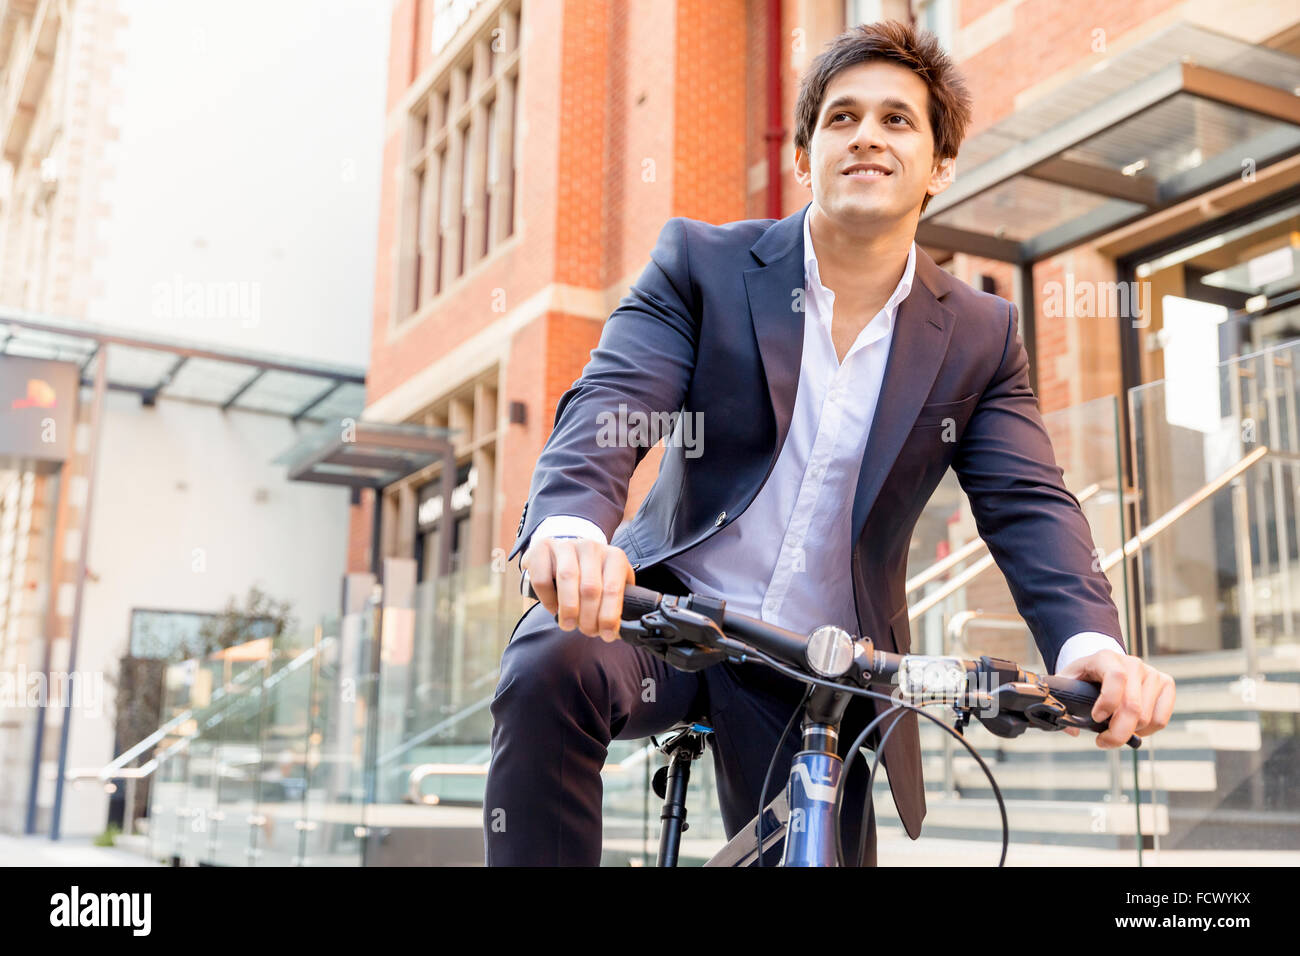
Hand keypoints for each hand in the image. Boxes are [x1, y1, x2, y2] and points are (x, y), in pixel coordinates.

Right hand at [520, 536, 635, 642]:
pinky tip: (553, 608)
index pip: (613, 589)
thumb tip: (621, 631)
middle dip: (588, 617)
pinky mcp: (542, 548)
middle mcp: (591, 547)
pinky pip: (543, 578)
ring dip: (568, 609)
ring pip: (567, 578)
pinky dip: (547, 599)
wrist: (566, 553)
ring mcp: (566, 545)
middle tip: (587, 631)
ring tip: (569, 625)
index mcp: (613, 556)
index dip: (609, 616)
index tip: (606, 635)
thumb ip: (618, 603)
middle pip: (590, 587)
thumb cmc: (592, 575)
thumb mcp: (611, 583)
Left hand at [1056, 649, 1175, 747]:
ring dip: (1130, 732)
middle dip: (1117, 732)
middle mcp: (1132, 663)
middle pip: (1132, 706)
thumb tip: (1072, 730)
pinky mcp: (1166, 684)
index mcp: (1105, 658)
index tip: (1096, 718)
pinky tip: (1133, 728)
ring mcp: (1151, 673)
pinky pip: (1161, 719)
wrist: (1104, 665)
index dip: (1108, 702)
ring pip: (1146, 717)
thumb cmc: (1085, 677)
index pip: (1116, 678)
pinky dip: (1147, 732)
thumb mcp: (1068, 683)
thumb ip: (1062, 703)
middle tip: (1103, 742)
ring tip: (1115, 731)